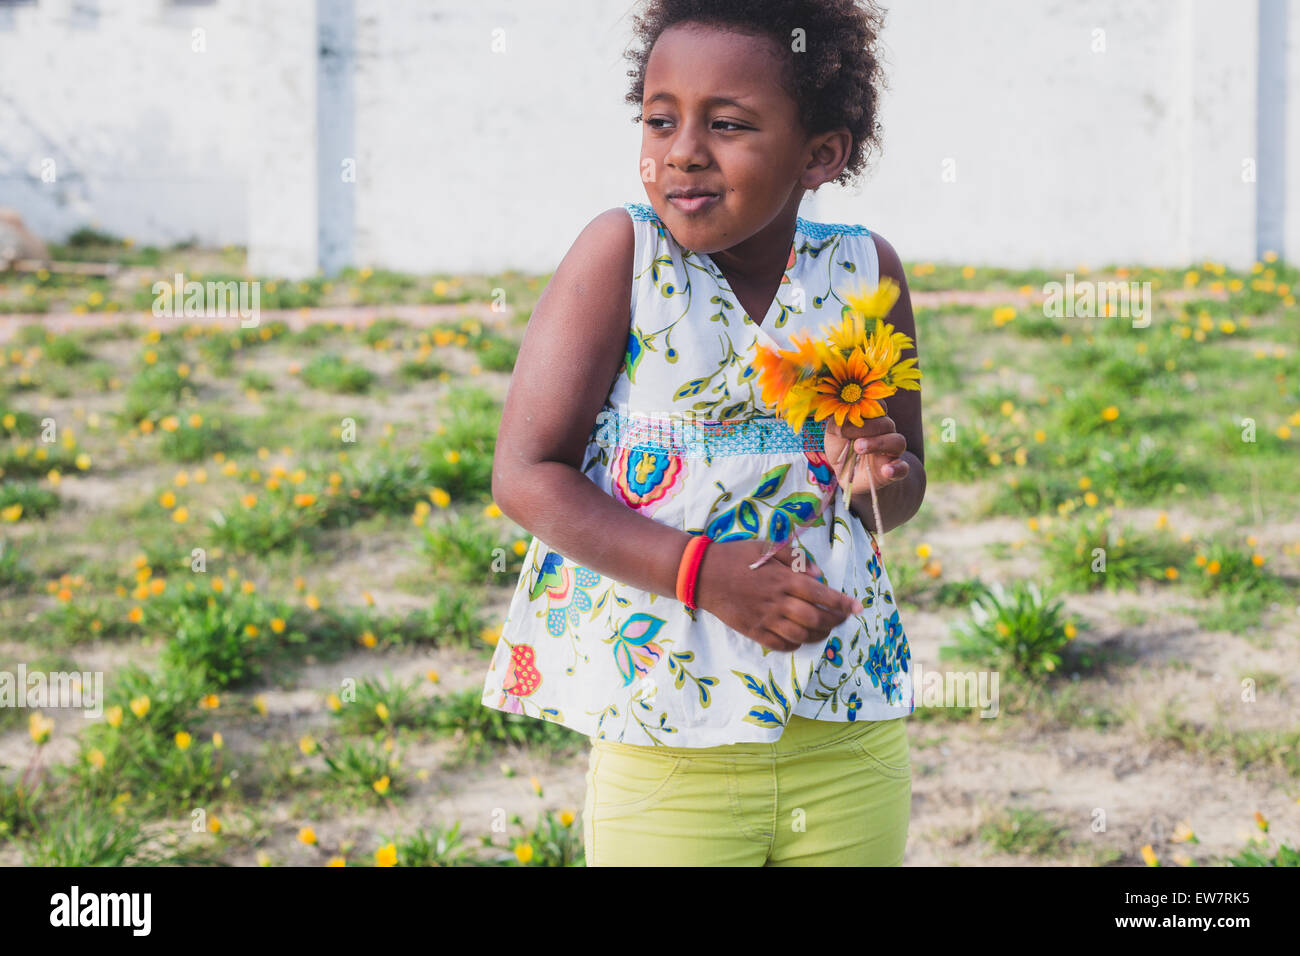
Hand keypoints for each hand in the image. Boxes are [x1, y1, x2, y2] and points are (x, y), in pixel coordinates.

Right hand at [693, 538, 863, 652]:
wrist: (702, 574)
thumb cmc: (736, 556)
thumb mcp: (766, 548)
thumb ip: (795, 560)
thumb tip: (819, 575)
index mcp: (783, 579)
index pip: (821, 595)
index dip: (843, 603)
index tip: (857, 607)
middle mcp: (777, 602)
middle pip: (816, 619)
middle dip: (835, 621)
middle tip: (842, 618)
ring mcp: (765, 619)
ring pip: (801, 636)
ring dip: (819, 635)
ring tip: (825, 629)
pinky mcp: (753, 631)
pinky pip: (781, 645)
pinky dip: (796, 645)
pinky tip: (801, 638)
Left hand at [822, 407, 908, 492]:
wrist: (848, 476)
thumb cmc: (842, 450)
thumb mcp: (833, 435)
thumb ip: (836, 424)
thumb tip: (840, 423)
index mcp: (872, 420)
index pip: (878, 405)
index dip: (866, 407)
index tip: (846, 415)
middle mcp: (885, 433)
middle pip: (886, 423)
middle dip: (868, 427)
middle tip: (850, 436)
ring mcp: (891, 452)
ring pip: (897, 442)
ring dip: (878, 443)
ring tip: (859, 448)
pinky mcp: (894, 471)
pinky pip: (902, 468)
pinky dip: (897, 469)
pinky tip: (887, 470)